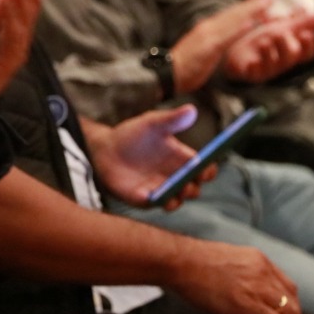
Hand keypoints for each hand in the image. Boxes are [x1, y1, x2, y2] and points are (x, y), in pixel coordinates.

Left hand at [89, 104, 208, 209]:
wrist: (105, 147)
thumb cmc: (132, 135)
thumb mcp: (152, 123)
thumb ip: (171, 119)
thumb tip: (192, 109)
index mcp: (181, 159)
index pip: (203, 168)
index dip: (208, 170)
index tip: (206, 167)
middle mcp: (174, 177)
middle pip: (193, 188)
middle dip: (194, 187)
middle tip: (189, 181)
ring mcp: (159, 189)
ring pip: (176, 200)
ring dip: (178, 198)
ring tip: (177, 190)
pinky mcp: (142, 197)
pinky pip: (152, 203)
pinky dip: (154, 201)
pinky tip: (151, 195)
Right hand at [166, 238, 301, 313]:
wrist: (179, 261)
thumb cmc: (191, 263)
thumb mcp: (225, 262)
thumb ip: (240, 274)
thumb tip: (240, 291)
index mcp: (258, 260)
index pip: (287, 285)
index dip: (290, 305)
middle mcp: (263, 272)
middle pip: (293, 301)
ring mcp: (256, 287)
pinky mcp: (246, 303)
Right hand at [170, 0, 272, 92]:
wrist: (166, 74)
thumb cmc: (182, 67)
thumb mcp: (199, 50)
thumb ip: (211, 42)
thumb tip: (221, 39)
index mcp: (206, 30)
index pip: (228, 16)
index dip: (245, 8)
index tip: (259, 2)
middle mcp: (207, 29)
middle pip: (233, 14)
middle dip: (251, 5)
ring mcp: (208, 37)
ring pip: (232, 21)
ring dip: (250, 11)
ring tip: (265, 5)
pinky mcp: (209, 47)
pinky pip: (227, 37)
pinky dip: (238, 29)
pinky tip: (250, 24)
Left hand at [221, 10, 313, 83]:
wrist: (237, 48)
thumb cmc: (265, 38)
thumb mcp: (286, 27)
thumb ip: (307, 22)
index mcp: (292, 53)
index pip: (307, 53)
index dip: (308, 45)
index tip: (306, 33)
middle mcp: (282, 63)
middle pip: (291, 57)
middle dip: (287, 44)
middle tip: (279, 32)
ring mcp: (267, 69)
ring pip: (274, 65)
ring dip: (270, 52)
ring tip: (264, 41)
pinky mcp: (250, 74)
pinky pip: (255, 74)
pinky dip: (255, 67)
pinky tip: (253, 60)